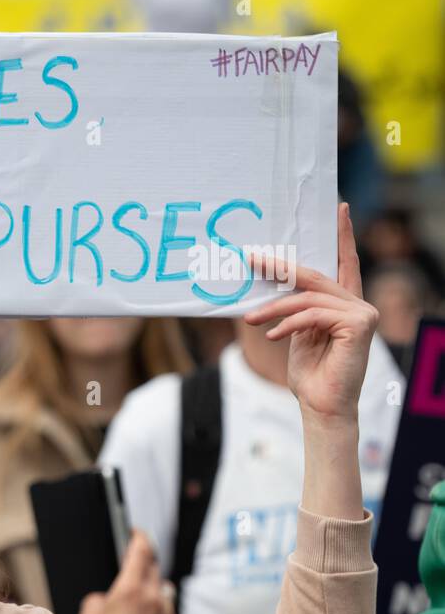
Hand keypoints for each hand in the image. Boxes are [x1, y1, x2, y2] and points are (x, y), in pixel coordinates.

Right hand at [78, 530, 177, 613]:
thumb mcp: (89, 613)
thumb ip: (101, 598)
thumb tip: (109, 600)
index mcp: (132, 589)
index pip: (141, 551)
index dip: (138, 538)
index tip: (135, 532)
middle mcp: (154, 598)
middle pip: (154, 568)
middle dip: (144, 562)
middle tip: (133, 562)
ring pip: (162, 589)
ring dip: (152, 587)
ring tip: (137, 595)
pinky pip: (166, 609)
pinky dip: (156, 608)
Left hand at [242, 203, 378, 423]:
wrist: (322, 406)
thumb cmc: (309, 373)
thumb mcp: (296, 333)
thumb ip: (295, 309)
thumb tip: (271, 288)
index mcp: (344, 303)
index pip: (343, 262)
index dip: (342, 235)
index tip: (338, 207)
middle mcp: (357, 303)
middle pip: (315, 275)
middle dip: (280, 267)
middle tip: (251, 259)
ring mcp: (362, 313)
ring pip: (308, 296)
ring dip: (274, 307)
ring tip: (252, 320)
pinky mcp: (359, 324)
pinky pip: (313, 314)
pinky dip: (289, 323)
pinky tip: (274, 335)